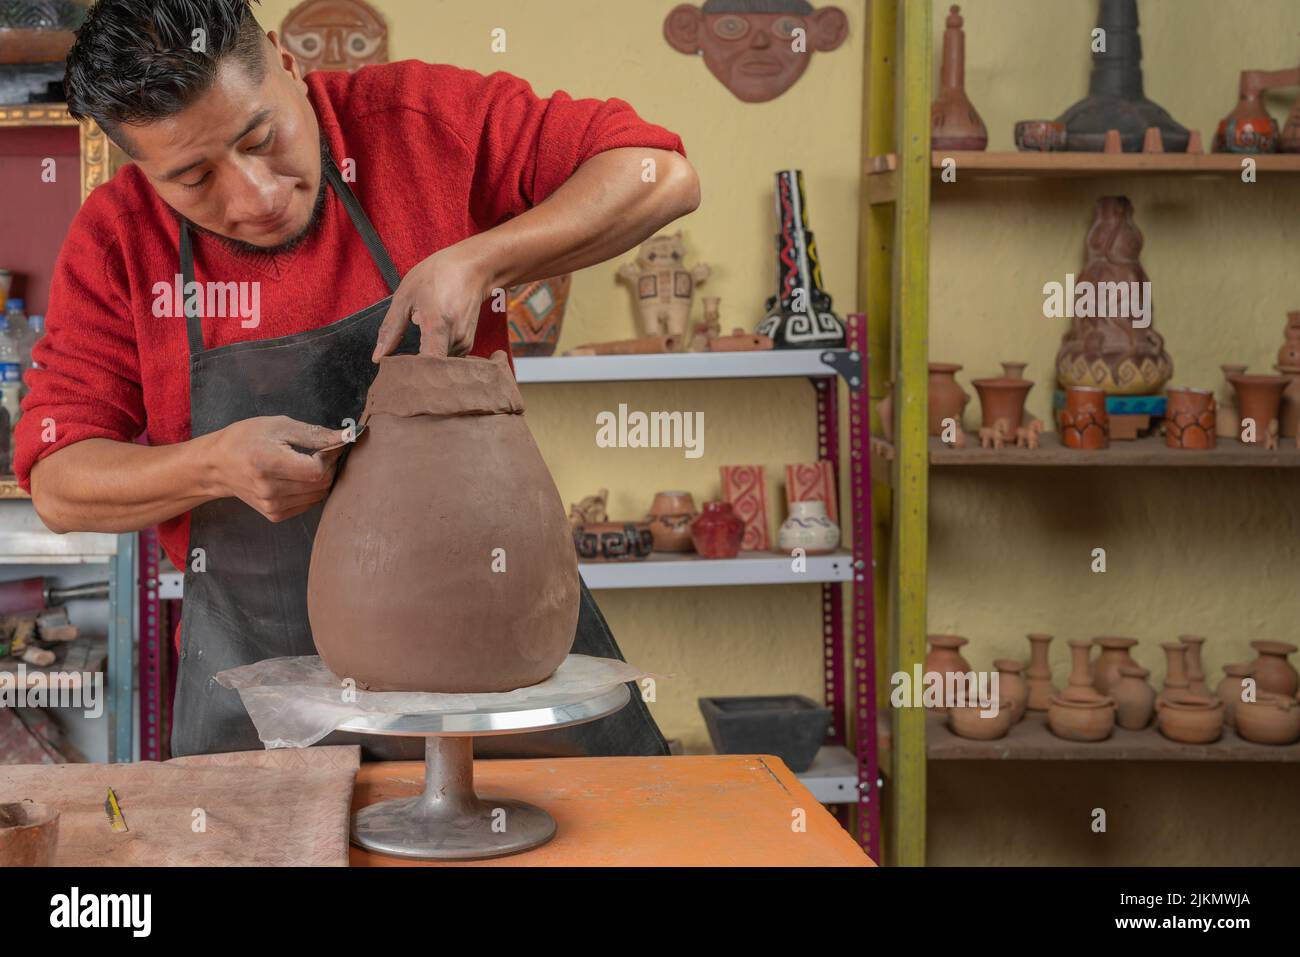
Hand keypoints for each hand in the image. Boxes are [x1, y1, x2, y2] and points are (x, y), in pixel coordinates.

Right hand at [208, 416, 347, 522]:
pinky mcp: (274, 514)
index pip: (317, 469)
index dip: (330, 456)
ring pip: (318, 495)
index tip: (329, 445)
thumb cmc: (245, 439)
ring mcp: (271, 506)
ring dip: (322, 478)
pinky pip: (309, 503)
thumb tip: (347, 436)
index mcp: (267, 464)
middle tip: (321, 451)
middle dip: (329, 466)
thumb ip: (314, 434)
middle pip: (320, 484)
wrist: (217, 465)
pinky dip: (312, 489)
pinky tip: (299, 477)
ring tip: (307, 462)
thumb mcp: (278, 426)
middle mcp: (269, 489)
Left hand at [373, 241, 493, 360]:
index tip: (396, 370)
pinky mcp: (468, 345)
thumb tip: (378, 357)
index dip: (410, 373)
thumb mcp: (405, 296)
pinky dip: (435, 355)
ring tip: (418, 339)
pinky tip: (429, 339)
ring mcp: (465, 343)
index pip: (426, 366)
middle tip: (400, 360)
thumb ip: (391, 329)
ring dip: (425, 360)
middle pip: (431, 370)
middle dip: (414, 369)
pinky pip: (447, 360)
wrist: (472, 268)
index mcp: (438, 325)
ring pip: (439, 367)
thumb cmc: (438, 275)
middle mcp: (455, 339)